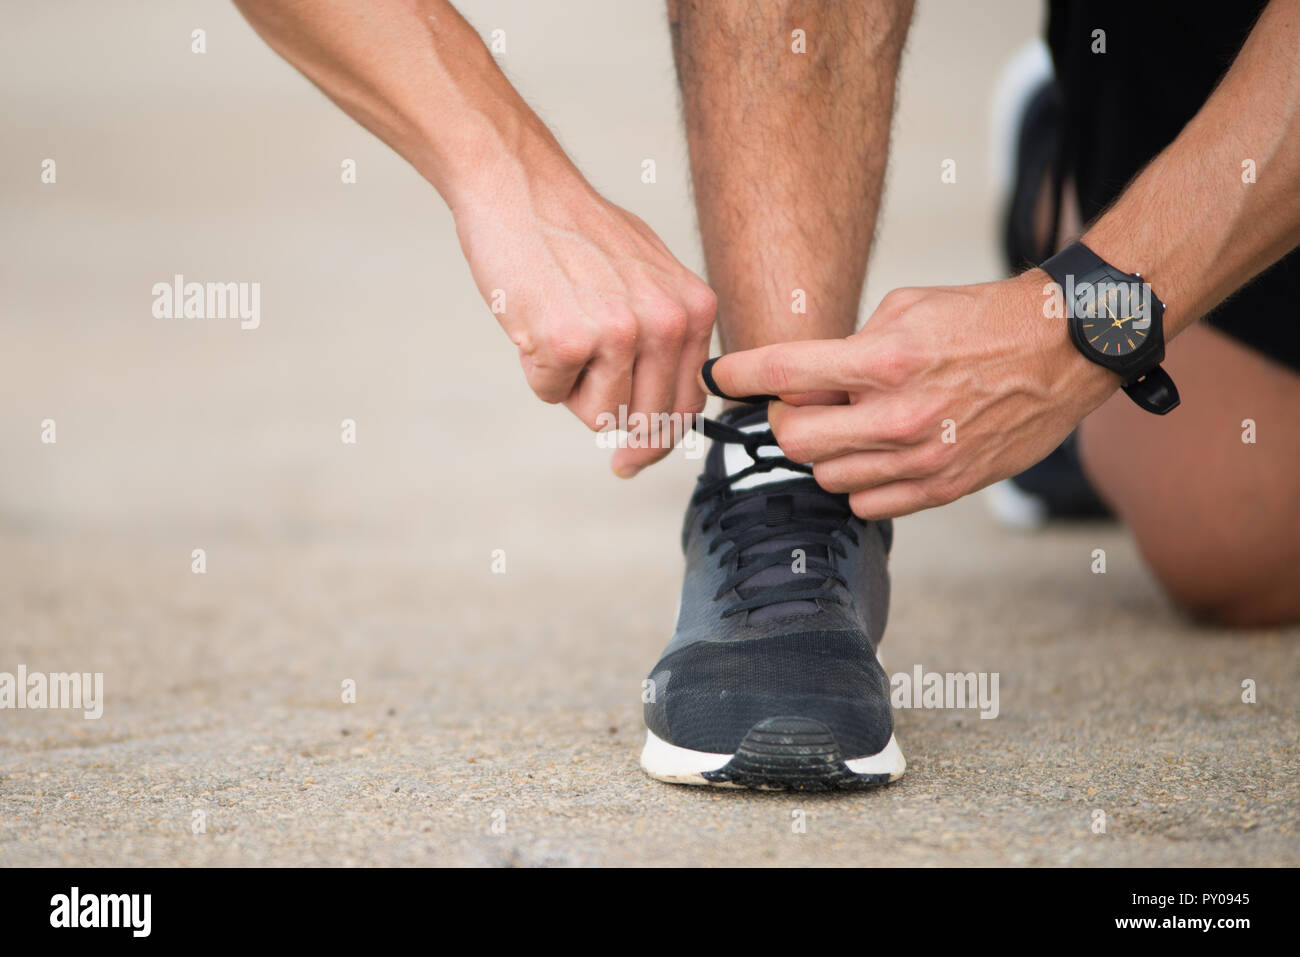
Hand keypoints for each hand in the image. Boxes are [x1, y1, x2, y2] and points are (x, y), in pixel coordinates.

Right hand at [454, 168, 715, 476]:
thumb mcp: (650, 277)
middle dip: (606, 410)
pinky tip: (532, 318)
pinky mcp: (568, 342)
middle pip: (642, 421)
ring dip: (568, 384)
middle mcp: (667, 324)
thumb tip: (666, 418)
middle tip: (578, 363)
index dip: (657, 439)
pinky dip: (533, 367)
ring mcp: (619, 334)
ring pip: (596, 414)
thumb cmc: (577, 233)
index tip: (632, 458)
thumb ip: (668, 339)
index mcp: (694, 310)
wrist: (518, 186)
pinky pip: (550, 393)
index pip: (686, 406)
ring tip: (557, 323)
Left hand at [701, 273, 1120, 517]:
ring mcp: (923, 459)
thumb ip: (845, 350)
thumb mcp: (904, 309)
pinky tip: (877, 452)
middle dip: (787, 421)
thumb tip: (800, 388)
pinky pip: (869, 505)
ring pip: (828, 477)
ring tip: (853, 424)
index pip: (785, 373)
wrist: (1061, 349)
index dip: (740, 374)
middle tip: (802, 404)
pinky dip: (861, 482)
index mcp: (886, 361)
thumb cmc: (979, 320)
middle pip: (795, 441)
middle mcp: (899, 416)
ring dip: (827, 452)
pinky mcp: (945, 487)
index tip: (721, 376)